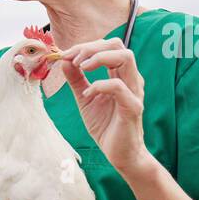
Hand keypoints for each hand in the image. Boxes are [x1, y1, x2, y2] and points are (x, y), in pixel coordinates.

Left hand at [57, 37, 154, 177]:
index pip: (108, 46)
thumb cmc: (106, 126)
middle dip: (92, 47)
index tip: (65, 55)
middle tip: (73, 59)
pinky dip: (99, 85)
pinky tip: (87, 94)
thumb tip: (64, 61)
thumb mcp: (85, 99)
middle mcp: (130, 79)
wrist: (121, 154)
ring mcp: (134, 91)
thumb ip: (76, 80)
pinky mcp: (132, 107)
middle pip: (118, 45)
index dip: (86, 46)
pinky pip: (118, 87)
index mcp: (120, 75)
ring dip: (99, 58)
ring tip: (81, 68)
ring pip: (125, 58)